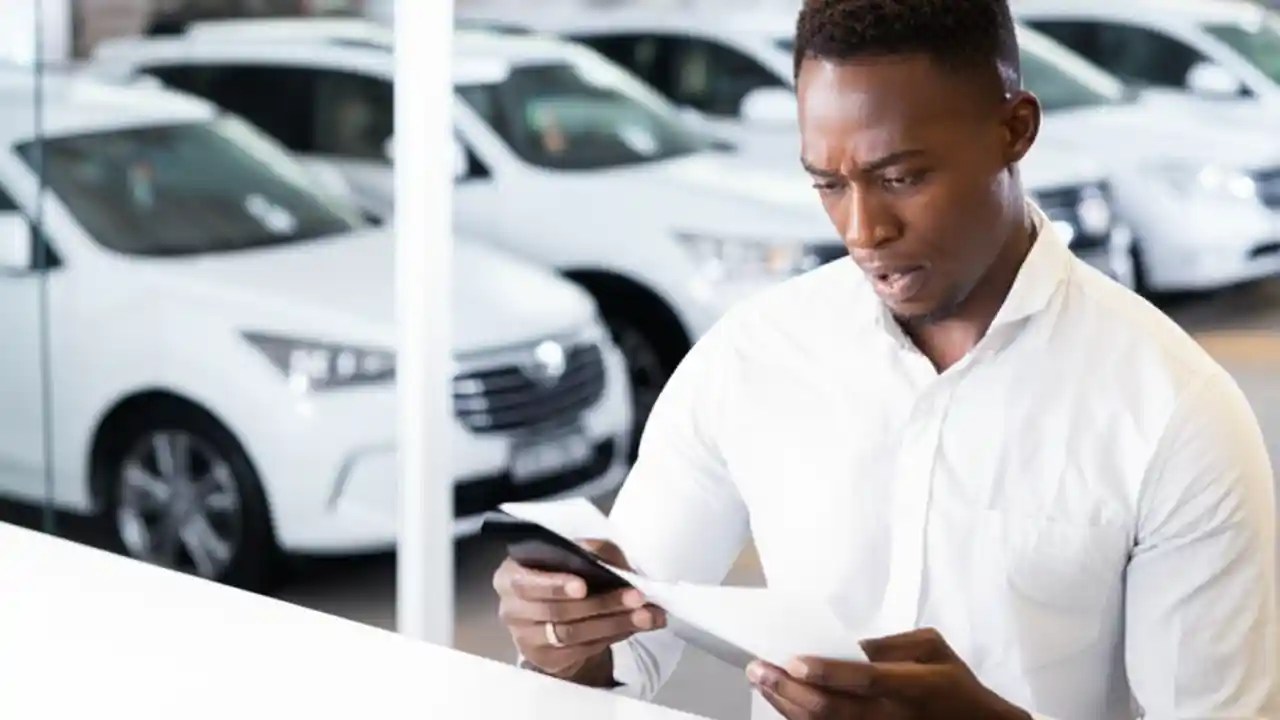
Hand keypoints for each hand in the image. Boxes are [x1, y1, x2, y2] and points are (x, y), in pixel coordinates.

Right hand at [493, 539, 667, 683]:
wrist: (561, 615)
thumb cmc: (564, 576)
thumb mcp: (574, 558)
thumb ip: (590, 551)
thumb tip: (604, 552)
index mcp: (511, 575)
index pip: (526, 582)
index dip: (555, 585)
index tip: (583, 585)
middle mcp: (511, 608)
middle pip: (556, 610)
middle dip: (601, 603)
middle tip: (637, 596)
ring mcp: (526, 638)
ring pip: (572, 633)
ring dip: (614, 622)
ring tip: (646, 614)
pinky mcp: (545, 660)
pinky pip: (582, 650)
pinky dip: (612, 636)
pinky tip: (633, 626)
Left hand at [746, 628, 1031, 719]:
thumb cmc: (953, 685)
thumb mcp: (932, 649)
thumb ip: (889, 644)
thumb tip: (845, 646)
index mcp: (913, 687)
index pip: (865, 681)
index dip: (827, 673)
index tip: (793, 661)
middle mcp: (893, 717)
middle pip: (833, 711)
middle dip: (789, 690)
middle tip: (758, 669)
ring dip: (787, 706)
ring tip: (762, 682)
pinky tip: (782, 704)